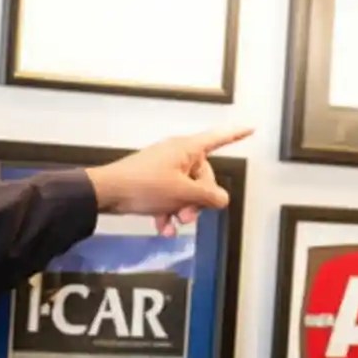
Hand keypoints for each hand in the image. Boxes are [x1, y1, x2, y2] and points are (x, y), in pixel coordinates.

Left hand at [83, 127, 252, 235]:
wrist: (106, 193)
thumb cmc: (146, 186)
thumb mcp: (183, 194)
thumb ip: (208, 196)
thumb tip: (222, 199)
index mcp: (187, 149)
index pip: (218, 139)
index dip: (236, 135)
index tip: (251, 128)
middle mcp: (177, 154)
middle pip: (202, 178)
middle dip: (198, 201)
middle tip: (186, 217)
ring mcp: (163, 168)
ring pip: (185, 191)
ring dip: (182, 210)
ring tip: (172, 224)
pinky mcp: (151, 181)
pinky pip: (168, 196)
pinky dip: (167, 212)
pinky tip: (162, 228)